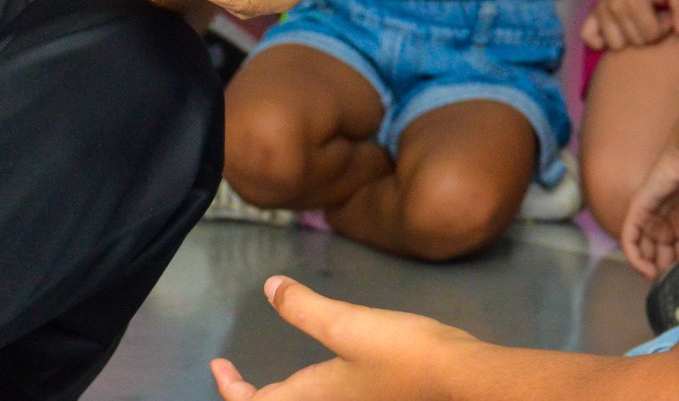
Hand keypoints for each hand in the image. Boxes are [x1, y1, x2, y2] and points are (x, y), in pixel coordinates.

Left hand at [210, 276, 473, 400]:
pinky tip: (323, 377)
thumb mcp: (347, 324)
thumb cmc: (402, 355)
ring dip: (280, 397)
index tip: (218, 364)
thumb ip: (304, 308)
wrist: (459, 381)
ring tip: (273, 377)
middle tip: (238, 375)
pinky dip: (308, 395)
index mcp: (311, 398)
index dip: (230, 387)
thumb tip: (269, 288)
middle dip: (252, 397)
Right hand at [580, 0, 678, 50]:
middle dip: (649, 33)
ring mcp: (600, 10)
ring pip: (616, 46)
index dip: (663, 28)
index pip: (651, 35)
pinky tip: (615, 32)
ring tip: (637, 22)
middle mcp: (613, 6)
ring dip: (629, 38)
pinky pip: (588, 38)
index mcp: (634, 0)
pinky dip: (599, 42)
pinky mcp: (592, 14)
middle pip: (635, 42)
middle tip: (652, 17)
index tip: (664, 14)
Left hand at [621, 141, 678, 279]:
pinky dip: (634, 255)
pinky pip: (630, 236)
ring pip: (647, 250)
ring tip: (663, 284)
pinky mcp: (638, 208)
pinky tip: (645, 270)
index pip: (678, 254)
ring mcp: (652, 215)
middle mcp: (667, 221)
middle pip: (662, 255)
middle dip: (667, 273)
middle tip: (674, 290)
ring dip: (652, 268)